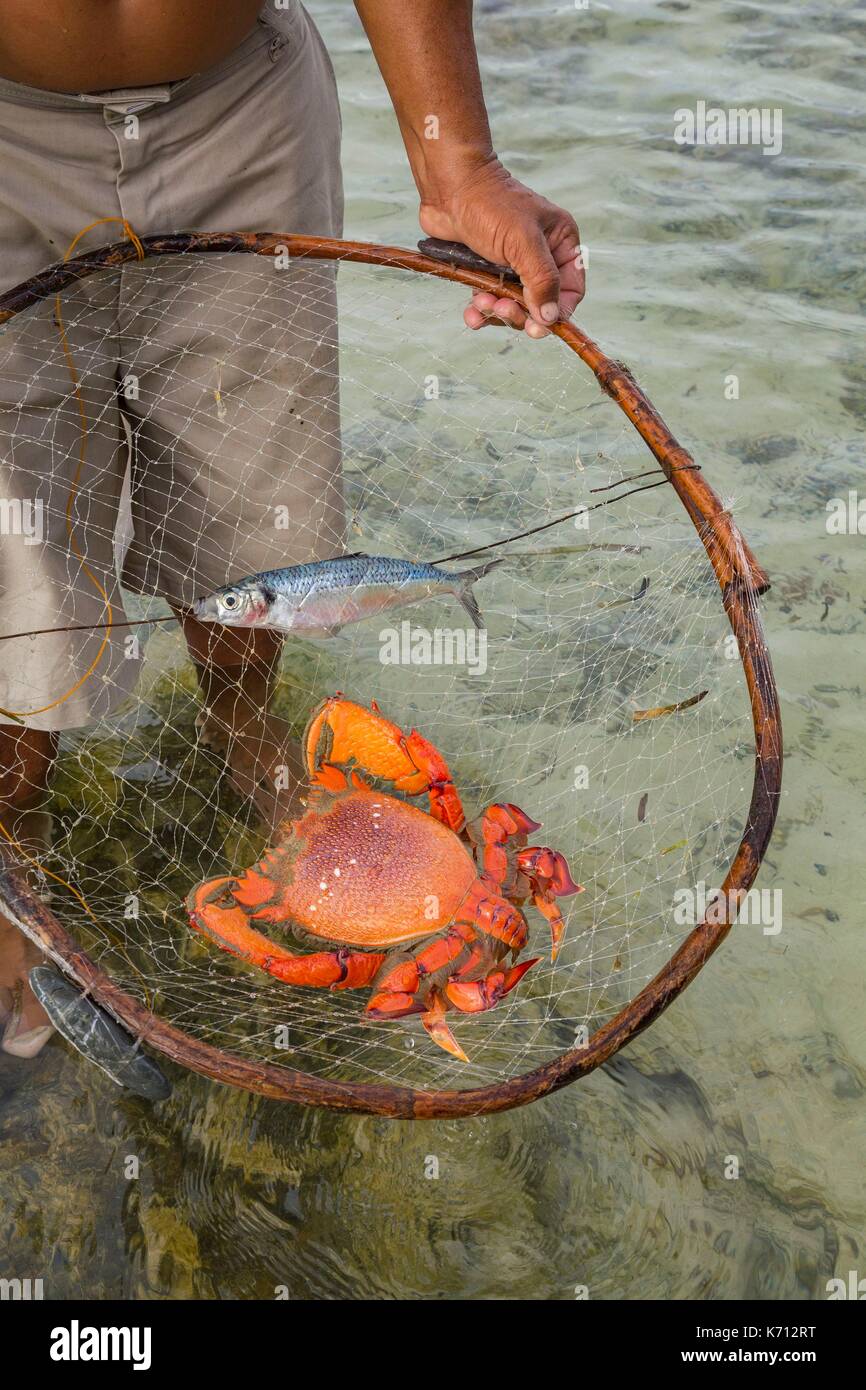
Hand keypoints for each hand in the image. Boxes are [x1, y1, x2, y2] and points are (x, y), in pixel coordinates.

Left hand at [419, 157, 584, 338]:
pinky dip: (481, 311)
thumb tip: (551, 318)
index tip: (536, 327)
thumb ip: (542, 280)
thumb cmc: (490, 204)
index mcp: (560, 242)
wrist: (448, 187)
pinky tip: (471, 313)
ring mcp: (513, 264)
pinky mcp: (487, 270)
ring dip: (497, 312)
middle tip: (501, 309)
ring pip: (514, 306)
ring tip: (479, 303)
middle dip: (520, 313)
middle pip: (540, 303)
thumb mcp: (523, 242)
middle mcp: (540, 255)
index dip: (556, 313)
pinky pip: (490, 301)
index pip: (571, 289)